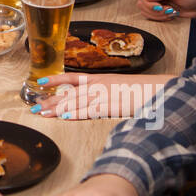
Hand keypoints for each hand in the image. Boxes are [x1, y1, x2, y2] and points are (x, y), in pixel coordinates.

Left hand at [30, 73, 166, 119]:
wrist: (160, 90)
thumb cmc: (142, 90)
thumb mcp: (120, 87)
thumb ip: (105, 92)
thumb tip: (94, 99)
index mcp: (101, 79)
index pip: (73, 78)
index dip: (56, 79)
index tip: (41, 81)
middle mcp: (100, 85)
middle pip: (70, 93)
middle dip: (52, 100)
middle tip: (35, 106)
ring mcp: (105, 95)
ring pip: (76, 101)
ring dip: (58, 108)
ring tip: (43, 113)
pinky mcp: (112, 106)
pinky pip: (90, 111)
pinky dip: (77, 114)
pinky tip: (65, 117)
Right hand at [135, 0, 195, 21]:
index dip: (148, 2)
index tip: (161, 6)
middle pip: (141, 3)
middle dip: (154, 10)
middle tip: (169, 10)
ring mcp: (155, 0)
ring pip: (144, 10)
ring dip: (157, 15)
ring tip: (171, 12)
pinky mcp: (158, 8)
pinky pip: (150, 16)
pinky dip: (159, 18)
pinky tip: (170, 14)